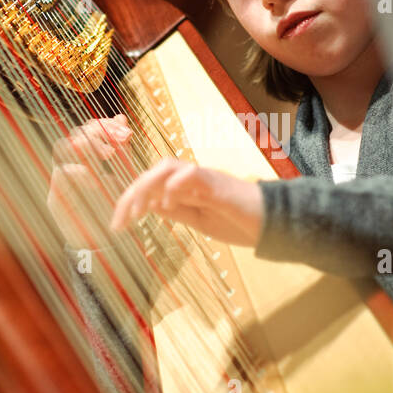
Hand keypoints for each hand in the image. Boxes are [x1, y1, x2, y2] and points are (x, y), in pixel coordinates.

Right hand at [47, 113, 137, 247]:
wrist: (102, 244)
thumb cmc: (110, 209)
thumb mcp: (122, 175)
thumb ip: (121, 150)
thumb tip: (122, 117)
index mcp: (85, 158)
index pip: (88, 129)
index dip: (105, 125)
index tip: (126, 131)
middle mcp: (70, 164)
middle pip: (75, 134)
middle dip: (99, 132)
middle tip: (120, 140)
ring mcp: (60, 180)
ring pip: (62, 148)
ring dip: (86, 147)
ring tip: (109, 155)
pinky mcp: (55, 197)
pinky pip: (60, 175)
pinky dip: (78, 173)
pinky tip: (96, 178)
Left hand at [110, 157, 263, 247]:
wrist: (274, 224)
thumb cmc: (241, 222)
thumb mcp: (201, 221)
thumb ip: (178, 212)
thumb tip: (152, 206)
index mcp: (188, 187)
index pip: (152, 184)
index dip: (131, 201)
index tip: (118, 225)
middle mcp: (193, 177)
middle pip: (154, 171)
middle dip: (131, 194)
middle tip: (120, 221)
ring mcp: (206, 178)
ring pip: (167, 167)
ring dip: (146, 187)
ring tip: (137, 212)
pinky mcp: (219, 185)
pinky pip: (192, 175)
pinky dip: (174, 187)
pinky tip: (167, 204)